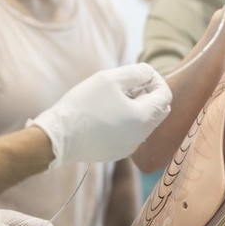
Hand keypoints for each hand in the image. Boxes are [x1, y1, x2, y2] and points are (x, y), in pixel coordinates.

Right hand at [31, 64, 171, 167]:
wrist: (58, 137)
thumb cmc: (83, 105)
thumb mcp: (110, 79)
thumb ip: (136, 73)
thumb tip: (149, 74)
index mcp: (143, 118)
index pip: (165, 95)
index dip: (155, 80)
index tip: (139, 74)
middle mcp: (141, 136)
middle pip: (158, 111)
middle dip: (149, 94)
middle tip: (128, 85)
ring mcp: (129, 147)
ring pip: (145, 123)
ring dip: (138, 107)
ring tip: (115, 97)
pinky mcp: (116, 152)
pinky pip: (132, 134)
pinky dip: (127, 121)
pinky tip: (107, 113)